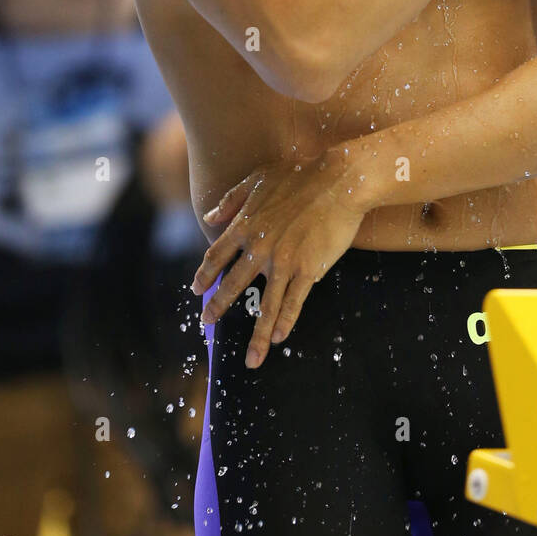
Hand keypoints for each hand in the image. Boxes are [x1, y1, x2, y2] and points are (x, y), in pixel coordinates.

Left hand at [190, 148, 365, 367]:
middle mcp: (259, 247)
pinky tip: (279, 338)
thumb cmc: (300, 176)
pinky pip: (294, 301)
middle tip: (208, 323)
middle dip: (218, 306)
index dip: (205, 274)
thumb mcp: (258, 180)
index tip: (197, 289)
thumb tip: (209, 218)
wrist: (338, 180)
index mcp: (246, 225)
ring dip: (256, 335)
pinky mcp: (308, 268)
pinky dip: (285, 321)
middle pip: (233, 285)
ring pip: (265, 305)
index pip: (216, 256)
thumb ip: (231, 200)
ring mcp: (284, 261)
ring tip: (250, 359)